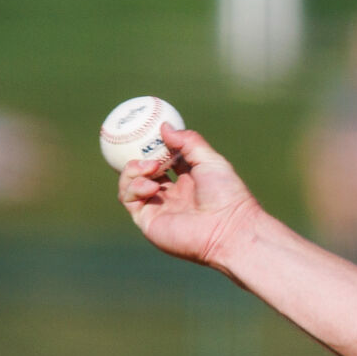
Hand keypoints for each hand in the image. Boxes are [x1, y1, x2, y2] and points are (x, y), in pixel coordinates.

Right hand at [118, 124, 261, 267]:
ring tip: (151, 166)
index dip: (157, 146)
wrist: (228, 229)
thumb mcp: (210, 160)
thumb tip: (164, 126)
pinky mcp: (148, 221)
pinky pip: (129, 199)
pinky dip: (134, 187)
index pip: (166, 161)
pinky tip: (152, 186)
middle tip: (142, 145)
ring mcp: (159, 208)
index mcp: (190, 181)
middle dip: (139, 156)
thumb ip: (188, 142)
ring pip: (131, 183)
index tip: (151, 130)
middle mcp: (173, 195)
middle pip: (145, 172)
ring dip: (133, 170)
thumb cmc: (226, 195)